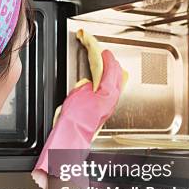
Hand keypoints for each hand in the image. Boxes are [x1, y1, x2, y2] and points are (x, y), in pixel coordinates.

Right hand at [31, 50, 123, 188]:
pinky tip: (103, 82)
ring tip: (105, 64)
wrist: (71, 140)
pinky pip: (112, 91)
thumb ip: (86, 85)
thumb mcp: (77, 95)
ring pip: (117, 83)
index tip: (100, 48)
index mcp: (107, 93)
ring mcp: (110, 106)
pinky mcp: (105, 112)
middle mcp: (112, 100)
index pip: (109, 68)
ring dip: (111, 71)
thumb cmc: (72, 122)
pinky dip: (109, 82)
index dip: (104, 55)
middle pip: (117, 74)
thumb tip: (90, 81)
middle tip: (102, 53)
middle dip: (110, 62)